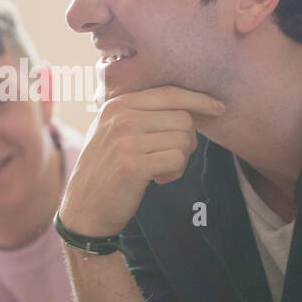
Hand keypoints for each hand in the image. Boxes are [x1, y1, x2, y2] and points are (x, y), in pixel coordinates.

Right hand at [59, 86, 223, 236]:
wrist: (83, 209)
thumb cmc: (106, 171)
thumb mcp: (114, 131)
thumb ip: (141, 113)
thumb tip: (191, 104)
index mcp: (117, 104)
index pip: (169, 93)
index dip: (199, 100)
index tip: (218, 108)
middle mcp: (120, 117)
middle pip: (182, 118)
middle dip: (188, 140)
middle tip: (172, 157)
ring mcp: (126, 140)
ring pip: (183, 139)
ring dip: (181, 159)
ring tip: (161, 170)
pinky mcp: (133, 165)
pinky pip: (177, 160)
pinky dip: (175, 172)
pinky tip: (158, 180)